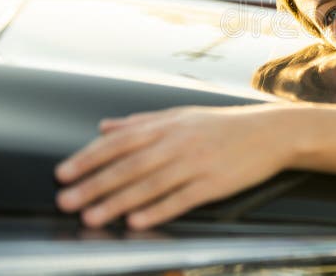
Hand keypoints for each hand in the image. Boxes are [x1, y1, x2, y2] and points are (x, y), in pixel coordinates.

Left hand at [55, 104, 294, 229]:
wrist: (271, 132)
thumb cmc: (225, 125)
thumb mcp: (182, 115)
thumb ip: (142, 122)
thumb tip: (104, 126)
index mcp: (169, 124)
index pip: (120, 141)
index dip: (89, 157)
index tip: (63, 173)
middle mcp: (179, 142)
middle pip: (129, 165)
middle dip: (94, 184)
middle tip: (66, 201)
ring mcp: (197, 163)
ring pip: (150, 184)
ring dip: (118, 202)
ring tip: (92, 217)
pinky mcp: (215, 183)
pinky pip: (181, 198)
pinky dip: (157, 210)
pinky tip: (137, 221)